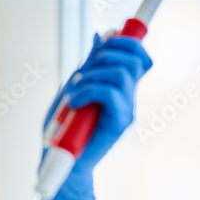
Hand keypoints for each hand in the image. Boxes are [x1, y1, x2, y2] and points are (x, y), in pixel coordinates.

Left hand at [39, 33, 151, 199]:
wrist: (60, 165)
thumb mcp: (73, 89)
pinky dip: (87, 90)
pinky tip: (74, 102)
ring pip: (121, 72)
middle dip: (107, 53)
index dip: (130, 39)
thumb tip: (102, 35)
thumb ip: (89, 65)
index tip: (110, 34)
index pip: (138, 56)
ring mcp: (127, 110)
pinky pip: (109, 91)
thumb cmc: (62, 132)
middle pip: (135, 58)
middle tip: (82, 72)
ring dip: (91, 75)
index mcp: (119, 89)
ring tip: (74, 94)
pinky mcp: (120, 122)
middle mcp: (128, 98)